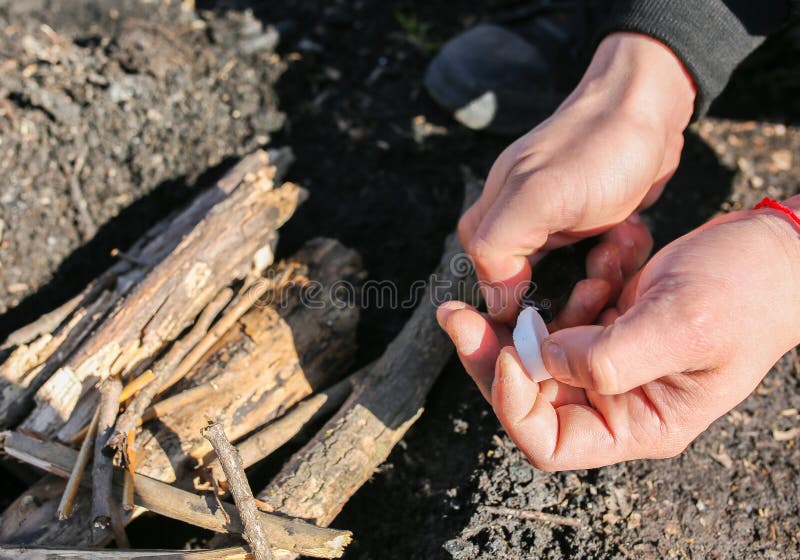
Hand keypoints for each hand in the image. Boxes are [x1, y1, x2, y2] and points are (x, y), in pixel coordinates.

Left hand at [441, 197, 799, 469]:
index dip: (513, 403)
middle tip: (458, 312)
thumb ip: (610, 356)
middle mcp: (617, 402)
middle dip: (496, 352)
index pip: (549, 443)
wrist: (774, 253)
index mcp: (638, 423)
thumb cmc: (746, 295)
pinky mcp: (608, 326)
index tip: (505, 351)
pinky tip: (616, 253)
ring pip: (539, 351)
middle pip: (528, 396)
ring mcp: (609, 363)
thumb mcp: (682, 326)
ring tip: (604, 269)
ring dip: (551, 308)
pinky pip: (566, 314)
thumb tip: (542, 359)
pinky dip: (579, 282)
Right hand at [460, 32, 695, 320]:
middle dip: (571, 294)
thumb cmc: (596, 147)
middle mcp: (517, 223)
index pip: (489, 285)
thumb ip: (498, 244)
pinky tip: (631, 234)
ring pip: (569, 281)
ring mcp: (553, 224)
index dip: (519, 306)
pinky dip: (618, 257)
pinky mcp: (587, 224)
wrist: (649, 104)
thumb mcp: (538, 195)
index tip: (556, 312)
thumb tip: (493, 301)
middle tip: (600, 279)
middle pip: (532, 288)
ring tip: (619, 245)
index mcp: (492, 219)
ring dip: (600, 274)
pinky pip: (597, 263)